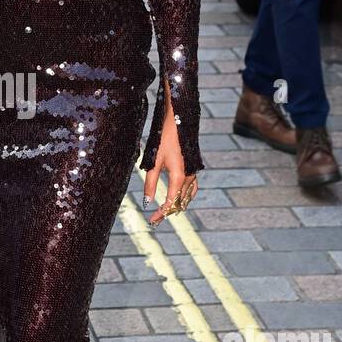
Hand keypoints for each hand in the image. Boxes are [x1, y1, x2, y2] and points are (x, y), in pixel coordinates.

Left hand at [143, 103, 198, 224]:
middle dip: (168, 212)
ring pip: (188, 196)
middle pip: (181, 202)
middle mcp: (190, 176)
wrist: (178, 120)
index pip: (171, 202)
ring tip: (165, 212)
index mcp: (180, 176)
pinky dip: (184, 196)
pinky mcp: (194, 166)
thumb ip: (150, 183)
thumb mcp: (153, 162)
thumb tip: (147, 202)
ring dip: (177, 205)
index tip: (151, 220)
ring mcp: (194, 171)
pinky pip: (192, 187)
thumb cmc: (164, 139)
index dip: (161, 213)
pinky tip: (177, 196)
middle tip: (155, 220)